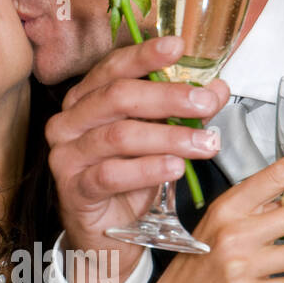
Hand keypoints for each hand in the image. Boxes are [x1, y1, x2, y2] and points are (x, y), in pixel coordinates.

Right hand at [46, 35, 229, 282]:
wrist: (105, 235)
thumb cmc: (128, 182)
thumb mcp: (159, 141)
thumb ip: (183, 112)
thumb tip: (217, 88)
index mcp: (87, 99)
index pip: (113, 67)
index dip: (145, 55)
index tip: (178, 47)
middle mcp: (69, 121)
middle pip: (118, 96)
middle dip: (168, 97)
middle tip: (205, 104)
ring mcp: (66, 155)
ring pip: (119, 135)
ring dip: (167, 137)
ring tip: (203, 144)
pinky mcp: (73, 189)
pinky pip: (110, 174)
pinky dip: (147, 169)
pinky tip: (174, 168)